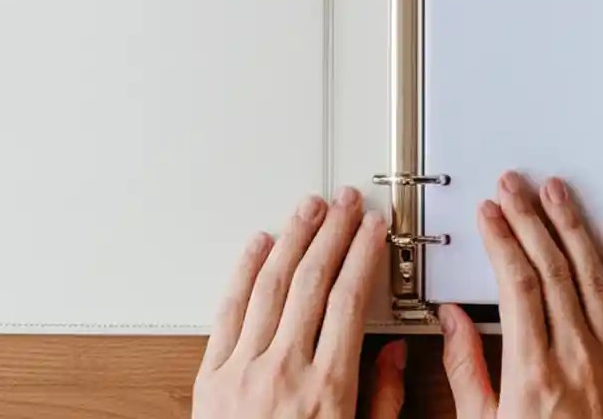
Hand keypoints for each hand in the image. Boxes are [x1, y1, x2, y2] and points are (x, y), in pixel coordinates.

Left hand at [192, 187, 406, 418]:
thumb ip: (382, 400)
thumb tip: (391, 356)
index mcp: (328, 388)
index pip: (350, 299)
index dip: (364, 254)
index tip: (374, 230)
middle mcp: (283, 371)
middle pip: (312, 280)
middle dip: (334, 232)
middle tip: (347, 203)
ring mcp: (242, 370)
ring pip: (270, 284)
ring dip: (294, 238)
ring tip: (309, 209)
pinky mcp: (211, 376)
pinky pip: (228, 310)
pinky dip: (243, 271)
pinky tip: (259, 245)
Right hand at [438, 172, 602, 418]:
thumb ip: (465, 370)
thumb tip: (451, 320)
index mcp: (534, 373)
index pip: (517, 283)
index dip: (501, 240)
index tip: (488, 215)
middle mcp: (578, 358)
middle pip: (554, 268)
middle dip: (530, 218)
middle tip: (514, 185)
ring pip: (593, 274)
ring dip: (573, 225)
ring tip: (556, 192)